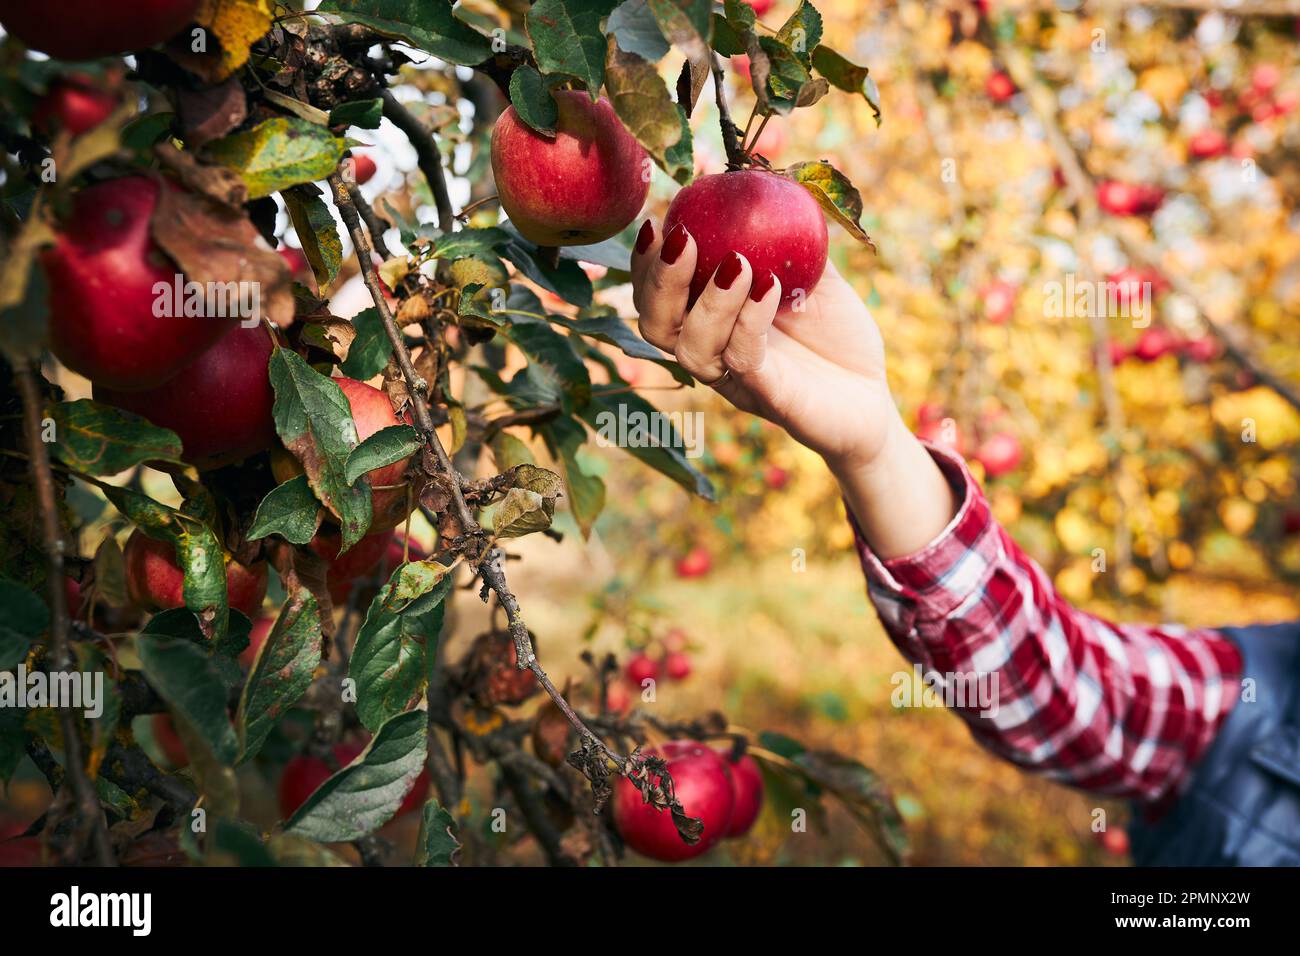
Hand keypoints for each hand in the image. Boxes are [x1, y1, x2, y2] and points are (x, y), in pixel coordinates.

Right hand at [630, 218, 957, 558]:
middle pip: (657, 325)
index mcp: (708, 325)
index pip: (658, 297)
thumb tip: (764, 171)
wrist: (873, 397)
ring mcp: (736, 381)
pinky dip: (750, 320)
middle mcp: (711, 355)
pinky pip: (745, 359)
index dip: (646, 262)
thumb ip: (787, 234)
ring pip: (692, 347)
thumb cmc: (836, 336)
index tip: (657, 218)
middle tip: (680, 237)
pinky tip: (769, 286)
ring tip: (736, 262)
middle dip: (659, 280)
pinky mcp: (769, 399)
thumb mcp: (814, 274)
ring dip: (707, 300)